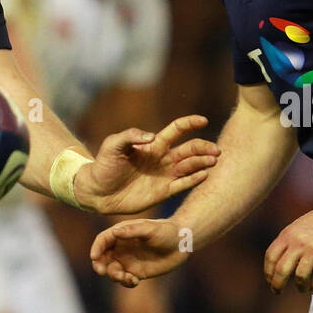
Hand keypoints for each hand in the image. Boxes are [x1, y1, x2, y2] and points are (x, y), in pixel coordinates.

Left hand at [73, 116, 218, 215]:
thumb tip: (152, 136)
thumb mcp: (113, 145)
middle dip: (203, 147)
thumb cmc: (103, 165)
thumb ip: (130, 136)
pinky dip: (194, 179)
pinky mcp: (163, 191)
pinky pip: (183, 184)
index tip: (202, 120)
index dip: (190, 123)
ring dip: (203, 162)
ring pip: (190, 166)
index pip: (177, 130)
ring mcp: (164, 175)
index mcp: (154, 145)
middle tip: (215, 150)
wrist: (97, 191)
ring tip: (214, 160)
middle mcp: (163, 158)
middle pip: (190, 149)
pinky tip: (205, 174)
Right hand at [91, 217, 189, 287]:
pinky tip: (134, 281)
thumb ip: (132, 231)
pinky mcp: (136, 272)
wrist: (182, 243)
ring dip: (114, 276)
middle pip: (102, 258)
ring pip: (112, 271)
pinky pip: (125, 280)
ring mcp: (127, 261)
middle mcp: (121, 248)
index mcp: (121, 234)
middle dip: (99, 265)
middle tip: (101, 271)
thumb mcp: (150, 229)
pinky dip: (126, 282)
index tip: (94, 256)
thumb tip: (115, 233)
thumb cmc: (166, 231)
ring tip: (126, 277)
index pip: (102, 240)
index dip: (96, 248)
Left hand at [263, 198, 312, 293]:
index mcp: (287, 235)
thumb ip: (286, 243)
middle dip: (277, 284)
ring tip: (301, 289)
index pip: (270, 257)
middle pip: (281, 270)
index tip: (269, 280)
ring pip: (300, 276)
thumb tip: (277, 265)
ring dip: (300, 286)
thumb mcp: (295, 228)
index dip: (268, 272)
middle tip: (277, 291)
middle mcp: (298, 243)